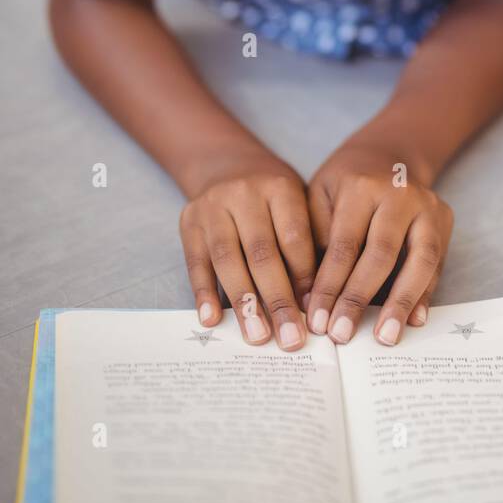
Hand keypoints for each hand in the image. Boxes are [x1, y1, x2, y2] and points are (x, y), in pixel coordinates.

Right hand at [180, 161, 313, 350]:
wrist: (226, 164)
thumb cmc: (271, 195)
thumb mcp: (296, 201)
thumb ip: (305, 243)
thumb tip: (311, 303)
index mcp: (279, 187)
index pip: (293, 237)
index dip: (304, 277)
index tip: (313, 312)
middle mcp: (244, 194)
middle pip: (262, 253)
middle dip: (277, 299)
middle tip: (290, 338)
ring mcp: (213, 208)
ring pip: (228, 261)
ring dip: (243, 303)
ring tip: (257, 336)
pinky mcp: (189, 224)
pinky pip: (196, 263)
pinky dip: (203, 293)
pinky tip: (213, 319)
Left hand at [305, 141, 452, 346]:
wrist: (388, 154)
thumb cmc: (345, 183)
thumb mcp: (319, 195)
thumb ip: (314, 238)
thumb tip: (310, 298)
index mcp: (361, 186)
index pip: (344, 244)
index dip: (330, 286)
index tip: (317, 320)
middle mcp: (401, 195)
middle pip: (382, 254)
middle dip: (360, 298)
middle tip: (342, 334)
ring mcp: (429, 207)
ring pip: (420, 260)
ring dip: (402, 303)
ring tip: (385, 337)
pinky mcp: (445, 221)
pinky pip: (437, 264)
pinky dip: (425, 294)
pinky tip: (413, 321)